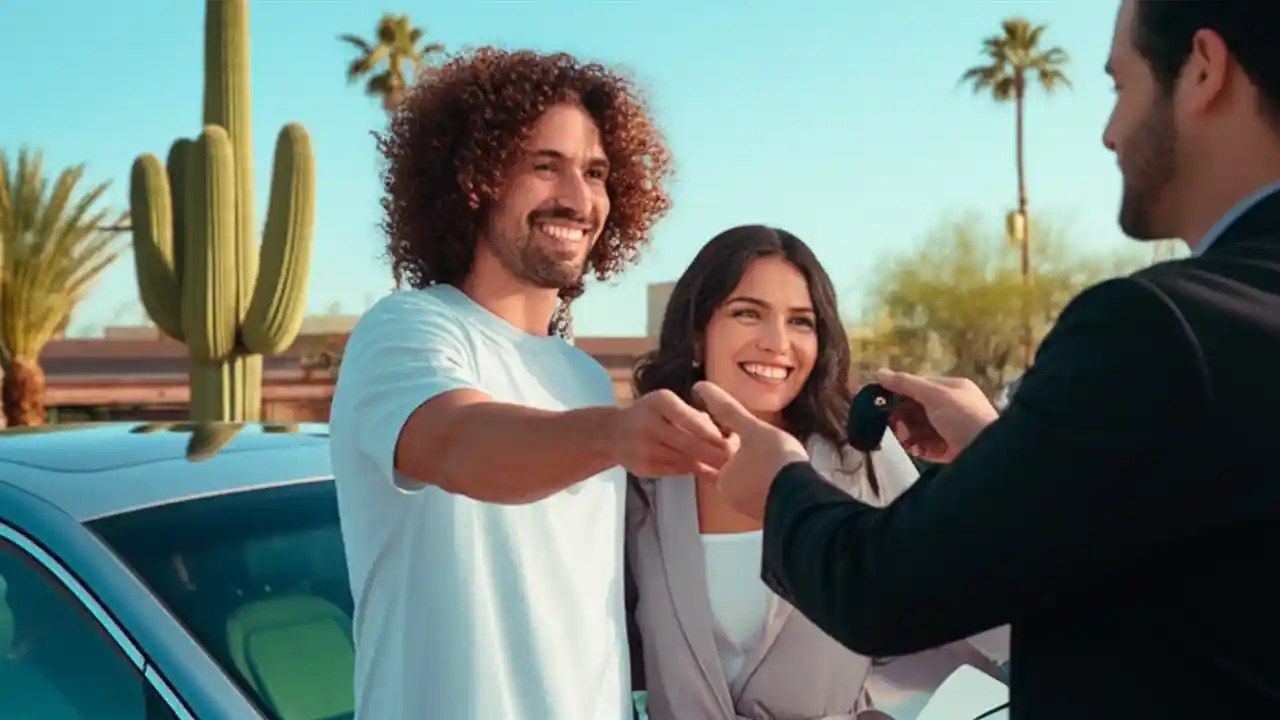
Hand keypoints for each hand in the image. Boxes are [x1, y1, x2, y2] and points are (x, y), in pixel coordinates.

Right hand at [608, 389, 733, 477]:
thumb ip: (692, 415)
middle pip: (689, 443)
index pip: (690, 418)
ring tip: (727, 468)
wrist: (612, 433)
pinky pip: (676, 470)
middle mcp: (649, 424)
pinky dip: (693, 471)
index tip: (731, 440)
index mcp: (659, 402)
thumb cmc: (649, 414)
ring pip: (684, 459)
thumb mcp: (666, 403)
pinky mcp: (644, 468)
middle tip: (734, 459)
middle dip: (714, 453)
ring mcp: (644, 449)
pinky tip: (707, 472)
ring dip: (707, 465)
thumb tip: (724, 434)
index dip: (712, 432)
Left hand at [691, 381, 808, 520]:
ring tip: (773, 456)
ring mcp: (752, 508)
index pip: (716, 454)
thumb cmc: (776, 463)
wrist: (804, 499)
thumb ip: (728, 410)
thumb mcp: (752, 429)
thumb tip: (700, 388)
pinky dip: (770, 483)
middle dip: (742, 457)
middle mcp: (733, 497)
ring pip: (750, 484)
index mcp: (723, 477)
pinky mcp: (771, 514)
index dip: (726, 438)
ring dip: (757, 471)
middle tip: (759, 443)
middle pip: (734, 471)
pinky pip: (765, 494)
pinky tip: (783, 474)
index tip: (733, 430)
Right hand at [875, 369, 997, 462]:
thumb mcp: (934, 395)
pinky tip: (910, 448)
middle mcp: (952, 407)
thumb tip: (879, 372)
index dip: (899, 391)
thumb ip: (906, 384)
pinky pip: (926, 446)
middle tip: (891, 423)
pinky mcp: (948, 450)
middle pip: (917, 408)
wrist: (988, 453)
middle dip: (902, 415)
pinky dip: (916, 446)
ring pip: (919, 428)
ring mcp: (950, 430)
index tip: (881, 400)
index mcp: (952, 389)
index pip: (919, 385)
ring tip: (902, 438)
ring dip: (907, 432)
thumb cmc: (963, 417)